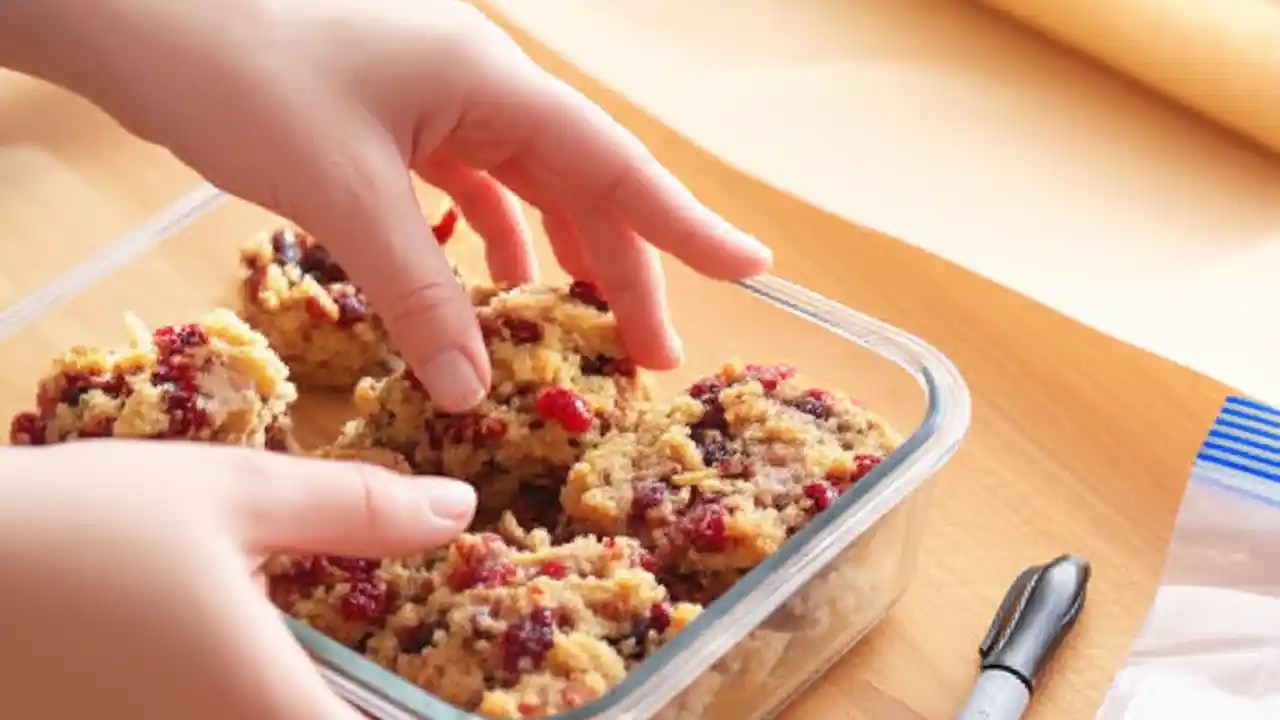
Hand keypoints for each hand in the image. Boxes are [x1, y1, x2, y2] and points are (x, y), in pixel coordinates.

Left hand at [0, 0, 772, 411]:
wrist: (135, 11)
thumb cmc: (238, 72)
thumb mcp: (342, 195)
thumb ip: (419, 297)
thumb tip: (473, 394)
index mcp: (492, 82)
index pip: (616, 164)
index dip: (686, 225)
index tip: (752, 270)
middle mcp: (480, 84)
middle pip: (581, 187)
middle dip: (618, 273)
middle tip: (649, 359)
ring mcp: (437, 99)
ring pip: (527, 192)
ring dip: (555, 264)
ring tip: (579, 337)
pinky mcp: (393, 120)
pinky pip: (466, 189)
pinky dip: (485, 246)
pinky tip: (486, 291)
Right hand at [0, 441, 475, 718]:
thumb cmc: (76, 525)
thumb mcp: (231, 495)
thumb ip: (356, 511)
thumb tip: (459, 510)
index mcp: (265, 710)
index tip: (495, 700)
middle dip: (374, 713)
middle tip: (408, 682)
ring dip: (312, 710)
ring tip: (343, 675)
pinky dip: (253, 713)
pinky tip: (254, 683)